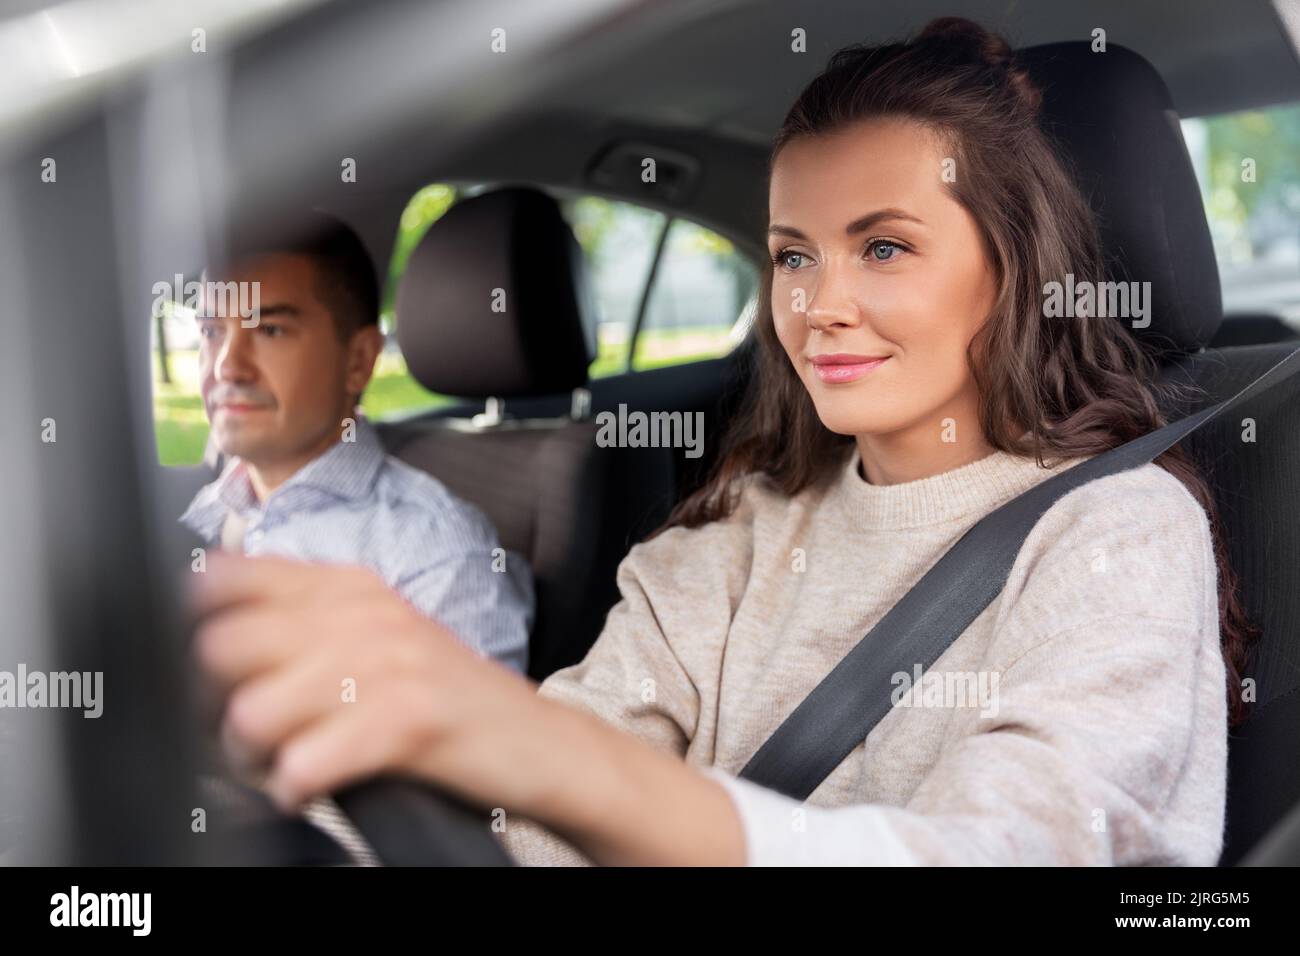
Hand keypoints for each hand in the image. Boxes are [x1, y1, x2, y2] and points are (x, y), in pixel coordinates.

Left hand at [190, 551, 548, 813]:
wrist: (540, 742)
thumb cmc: (447, 697)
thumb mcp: (380, 633)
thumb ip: (306, 619)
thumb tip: (207, 630)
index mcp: (347, 586)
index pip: (224, 580)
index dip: (192, 630)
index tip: (211, 673)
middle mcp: (362, 614)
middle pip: (220, 647)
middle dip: (211, 707)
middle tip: (243, 735)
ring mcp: (386, 664)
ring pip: (251, 714)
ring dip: (251, 758)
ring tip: (282, 765)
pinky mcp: (406, 721)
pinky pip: (301, 766)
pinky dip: (294, 790)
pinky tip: (316, 787)